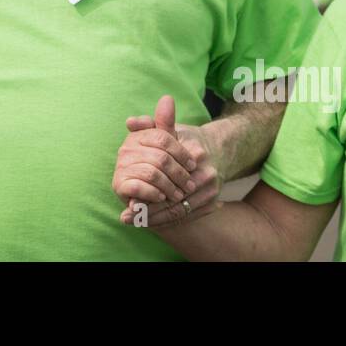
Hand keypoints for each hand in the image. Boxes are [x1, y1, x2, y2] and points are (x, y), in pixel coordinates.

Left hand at [114, 95, 223, 227]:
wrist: (217, 149)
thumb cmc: (187, 139)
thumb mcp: (171, 129)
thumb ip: (150, 125)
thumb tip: (130, 122)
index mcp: (195, 156)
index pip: (166, 179)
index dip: (146, 192)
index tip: (127, 203)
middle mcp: (206, 175)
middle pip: (173, 201)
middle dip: (148, 212)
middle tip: (127, 218)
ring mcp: (211, 191)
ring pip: (180, 212)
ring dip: (156, 219)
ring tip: (134, 222)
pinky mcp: (212, 202)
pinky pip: (187, 216)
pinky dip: (168, 221)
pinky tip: (150, 223)